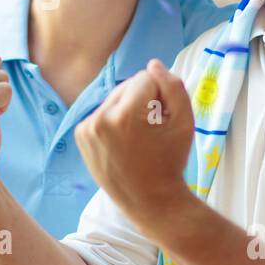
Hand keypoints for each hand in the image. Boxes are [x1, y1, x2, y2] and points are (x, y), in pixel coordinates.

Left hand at [74, 59, 194, 232]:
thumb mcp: (184, 121)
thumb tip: (153, 65)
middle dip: (142, 100)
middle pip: (127, 85)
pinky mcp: (81, 135)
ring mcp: (87, 128)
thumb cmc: (170, 160)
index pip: (146, 77)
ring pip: (114, 99)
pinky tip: (123, 142)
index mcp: (125, 113)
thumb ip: (173, 86)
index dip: (160, 95)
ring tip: (137, 137)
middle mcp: (100, 118)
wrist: (149, 200)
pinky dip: (113, 121)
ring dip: (126, 109)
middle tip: (151, 130)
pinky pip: (102, 113)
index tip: (161, 119)